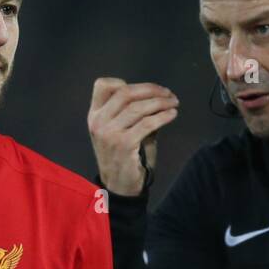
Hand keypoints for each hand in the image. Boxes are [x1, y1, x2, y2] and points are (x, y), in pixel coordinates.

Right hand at [88, 77, 178, 196]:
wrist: (119, 187)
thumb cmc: (123, 158)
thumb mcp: (122, 131)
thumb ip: (134, 113)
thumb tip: (158, 97)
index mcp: (95, 115)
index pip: (103, 85)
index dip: (125, 82)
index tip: (145, 90)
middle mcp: (98, 122)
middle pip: (125, 93)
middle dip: (150, 90)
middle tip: (168, 93)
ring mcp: (109, 133)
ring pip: (138, 107)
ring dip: (160, 102)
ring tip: (174, 103)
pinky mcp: (123, 144)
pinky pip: (147, 123)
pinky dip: (163, 116)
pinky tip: (172, 115)